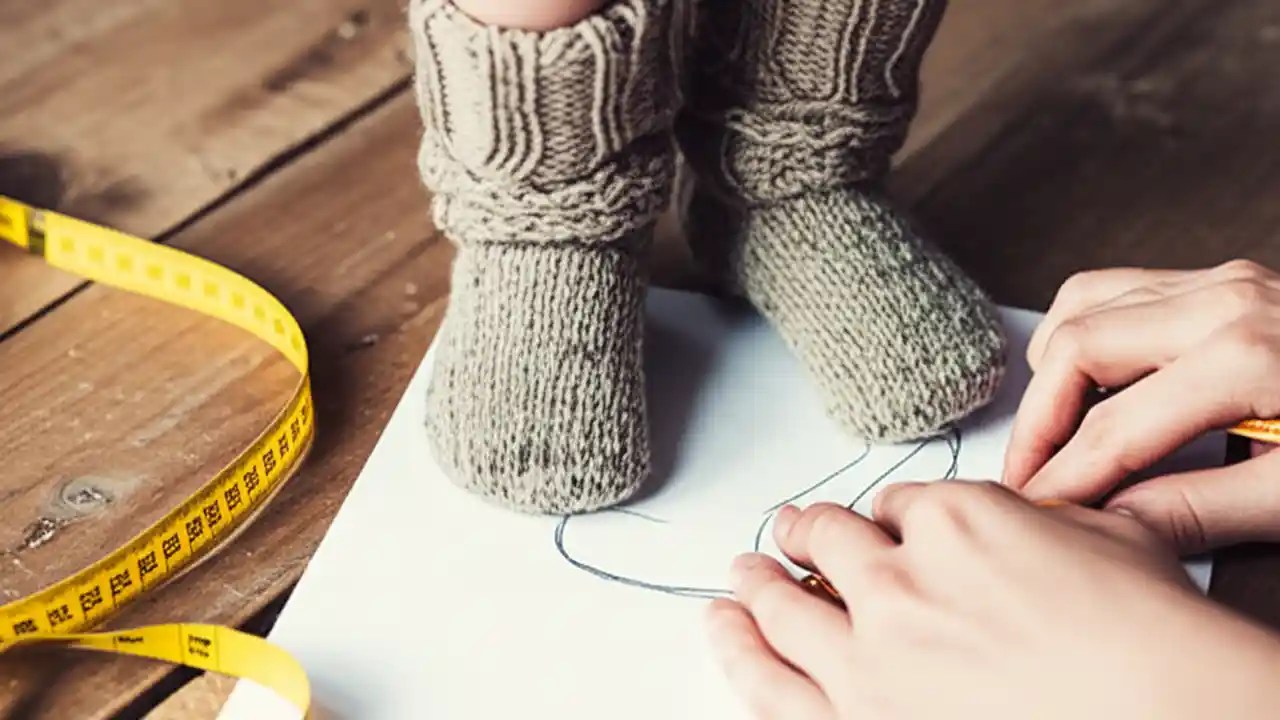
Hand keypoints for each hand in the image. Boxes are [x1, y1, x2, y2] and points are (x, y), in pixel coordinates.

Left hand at [705, 483, 1279, 719]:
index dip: (883, 520)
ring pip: (781, 612)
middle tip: (782, 536)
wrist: (1163, 711)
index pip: (895, 508)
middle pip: (826, 546)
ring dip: (751, 591)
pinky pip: (774, 689)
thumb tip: (1014, 524)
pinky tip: (725, 636)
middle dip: (800, 537)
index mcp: (956, 523)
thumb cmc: (1150, 638)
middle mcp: (900, 584)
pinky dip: (742, 658)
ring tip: (734, 583)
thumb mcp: (1100, 539)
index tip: (872, 528)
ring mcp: (871, 660)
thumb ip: (1032, 524)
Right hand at [1002, 260, 1279, 552]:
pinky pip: (1117, 288)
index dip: (1062, 479)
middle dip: (1039, 421)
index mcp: (1247, 356)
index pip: (1113, 428)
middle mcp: (1224, 301)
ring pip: (1085, 304)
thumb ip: (1201, 510)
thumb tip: (1111, 525)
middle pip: (1076, 348)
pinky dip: (1086, 334)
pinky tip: (1093, 384)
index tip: (1035, 515)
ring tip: (1055, 433)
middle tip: (1030, 478)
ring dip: (1055, 370)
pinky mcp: (1224, 278)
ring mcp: (1223, 279)